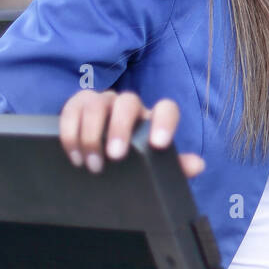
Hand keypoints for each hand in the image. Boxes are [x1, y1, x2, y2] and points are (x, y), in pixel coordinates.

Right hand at [58, 90, 203, 177]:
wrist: (99, 159)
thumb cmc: (133, 160)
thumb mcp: (151, 165)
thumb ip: (174, 166)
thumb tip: (198, 165)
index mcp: (152, 118)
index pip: (166, 109)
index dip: (164, 122)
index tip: (159, 144)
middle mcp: (128, 106)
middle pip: (127, 102)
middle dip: (120, 128)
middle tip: (115, 156)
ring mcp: (102, 103)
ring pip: (96, 104)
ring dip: (92, 134)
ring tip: (92, 164)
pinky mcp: (76, 107)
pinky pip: (71, 109)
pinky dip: (70, 132)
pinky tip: (74, 156)